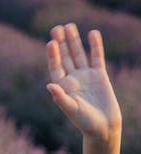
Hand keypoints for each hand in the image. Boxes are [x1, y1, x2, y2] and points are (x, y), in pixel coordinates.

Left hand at [46, 23, 120, 141]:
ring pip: (79, 54)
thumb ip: (60, 98)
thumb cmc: (85, 123)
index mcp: (63, 88)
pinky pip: (96, 57)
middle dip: (61, 43)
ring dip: (74, 41)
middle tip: (57, 27)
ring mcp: (86, 76)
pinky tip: (92, 33)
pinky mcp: (99, 75)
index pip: (56, 68)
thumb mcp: (71, 110)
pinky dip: (95, 45)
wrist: (103, 127)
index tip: (51, 42)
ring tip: (69, 26)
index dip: (53, 55)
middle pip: (65, 57)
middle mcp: (73, 80)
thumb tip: (49, 86)